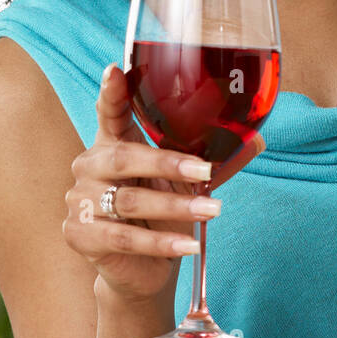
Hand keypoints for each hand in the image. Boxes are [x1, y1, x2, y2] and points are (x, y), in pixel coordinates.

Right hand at [63, 63, 264, 306]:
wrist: (143, 268)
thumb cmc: (162, 214)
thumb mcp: (187, 184)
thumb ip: (213, 161)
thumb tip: (257, 140)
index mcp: (113, 143)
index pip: (109, 112)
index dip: (111, 92)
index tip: (116, 69)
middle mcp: (89, 166)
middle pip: (124, 158)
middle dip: (168, 164)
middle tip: (205, 172)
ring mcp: (79, 201)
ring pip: (128, 200)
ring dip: (175, 207)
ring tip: (212, 211)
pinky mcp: (80, 236)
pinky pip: (124, 238)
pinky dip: (161, 242)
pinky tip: (189, 244)